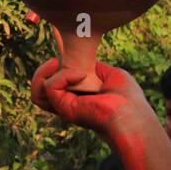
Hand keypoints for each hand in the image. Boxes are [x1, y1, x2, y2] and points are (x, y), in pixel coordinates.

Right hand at [29, 57, 151, 139]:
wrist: (132, 115)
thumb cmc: (128, 99)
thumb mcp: (109, 74)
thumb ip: (92, 67)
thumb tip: (80, 60)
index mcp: (77, 98)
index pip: (53, 85)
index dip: (52, 69)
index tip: (61, 54)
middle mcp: (68, 104)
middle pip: (40, 89)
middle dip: (43, 70)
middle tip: (56, 60)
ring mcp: (65, 108)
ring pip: (37, 92)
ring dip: (42, 73)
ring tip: (56, 63)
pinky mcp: (65, 108)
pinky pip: (50, 86)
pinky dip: (62, 75)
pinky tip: (81, 75)